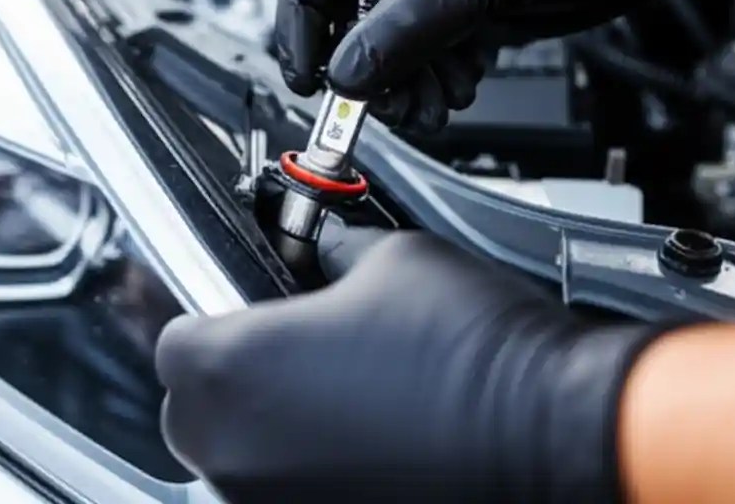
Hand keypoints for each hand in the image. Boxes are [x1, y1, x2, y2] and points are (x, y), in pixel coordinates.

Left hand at [155, 227, 661, 502]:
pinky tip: (368, 439)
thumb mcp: (388, 259)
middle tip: (301, 349)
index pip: (176, 337)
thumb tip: (320, 255)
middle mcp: (234, 450)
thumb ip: (327, 257)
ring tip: (346, 397)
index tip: (250, 308)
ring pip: (240, 456)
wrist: (557, 432)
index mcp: (230, 369)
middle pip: (197, 404)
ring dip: (273, 426)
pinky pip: (286, 489)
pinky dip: (310, 468)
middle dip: (239, 376)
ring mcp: (271, 503)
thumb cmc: (476, 354)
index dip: (218, 314)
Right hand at [274, 0, 734, 131]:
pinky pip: (429, 49)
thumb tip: (347, 71)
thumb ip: (411, 22)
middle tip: (374, 100)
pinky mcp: (472, 0)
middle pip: (350, 4)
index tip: (308, 69)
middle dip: (361, 59)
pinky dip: (435, 77)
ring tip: (427, 105)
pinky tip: (457, 88)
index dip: (303, 15)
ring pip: (390, 37)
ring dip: (402, 79)